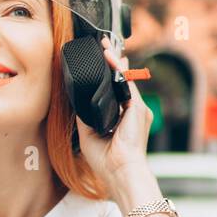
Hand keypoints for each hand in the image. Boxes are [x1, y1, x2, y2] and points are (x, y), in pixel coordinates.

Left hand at [75, 36, 152, 196]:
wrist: (120, 171)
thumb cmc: (106, 160)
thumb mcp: (89, 134)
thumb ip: (85, 115)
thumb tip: (78, 98)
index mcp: (121, 120)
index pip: (115, 92)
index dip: (109, 76)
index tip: (102, 61)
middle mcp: (131, 112)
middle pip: (122, 81)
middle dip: (113, 62)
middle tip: (104, 44)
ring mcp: (137, 109)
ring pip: (124, 79)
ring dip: (114, 61)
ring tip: (104, 45)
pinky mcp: (138, 108)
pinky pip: (127, 82)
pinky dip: (118, 69)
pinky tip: (109, 57)